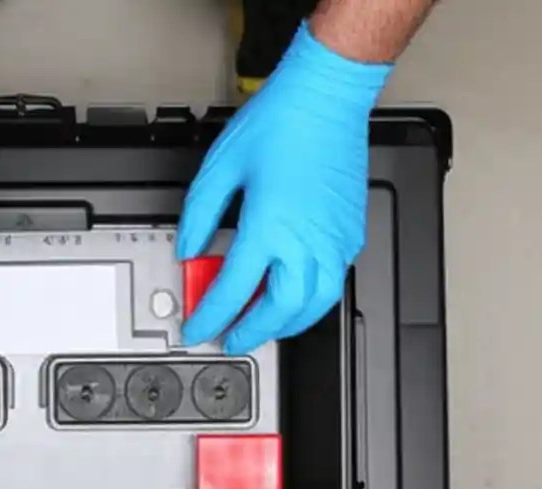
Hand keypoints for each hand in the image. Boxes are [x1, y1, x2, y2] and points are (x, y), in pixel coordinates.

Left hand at [178, 22, 390, 354]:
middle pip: (280, 310)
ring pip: (315, 305)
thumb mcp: (219, 168)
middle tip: (231, 338)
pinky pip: (333, 282)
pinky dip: (310, 299)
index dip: (210, 317)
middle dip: (252, 333)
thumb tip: (189, 248)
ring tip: (262, 324)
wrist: (327, 98)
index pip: (232, 290)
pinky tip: (292, 293)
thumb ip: (199, 216)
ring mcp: (335, 240)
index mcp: (269, 227)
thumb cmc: (281, 122)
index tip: (196, 329)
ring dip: (286, 323)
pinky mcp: (352, 233)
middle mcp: (307, 240)